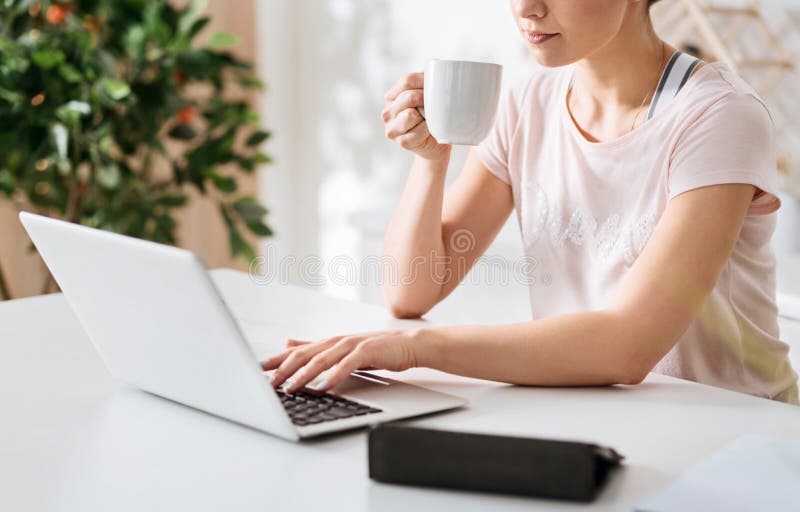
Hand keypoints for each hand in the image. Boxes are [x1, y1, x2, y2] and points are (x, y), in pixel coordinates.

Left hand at [261, 329, 425, 392]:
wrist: (410, 344)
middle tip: (267, 382)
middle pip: (305, 354)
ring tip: (290, 387)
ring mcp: (352, 345)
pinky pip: (347, 365)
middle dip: (283, 368)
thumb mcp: (342, 349)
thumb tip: (288, 343)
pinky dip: (335, 376)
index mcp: (330, 342)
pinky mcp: (367, 352)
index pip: (297, 351)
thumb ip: (316, 348)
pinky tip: (324, 386)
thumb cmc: (378, 349)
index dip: (277, 359)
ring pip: (322, 359)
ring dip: (304, 374)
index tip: (257, 369)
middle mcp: (337, 341)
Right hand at [381, 72, 450, 161]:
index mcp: (391, 97)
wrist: (436, 142)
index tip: (438, 85)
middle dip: (427, 99)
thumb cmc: (431, 116)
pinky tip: (430, 130)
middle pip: (409, 97)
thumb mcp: (427, 95)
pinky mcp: (401, 142)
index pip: (407, 80)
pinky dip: (428, 130)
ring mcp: (392, 129)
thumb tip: (438, 69)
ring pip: (410, 114)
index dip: (425, 81)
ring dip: (426, 116)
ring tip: (430, 118)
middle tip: (437, 104)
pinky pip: (418, 131)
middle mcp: (387, 112)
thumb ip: (427, 81)